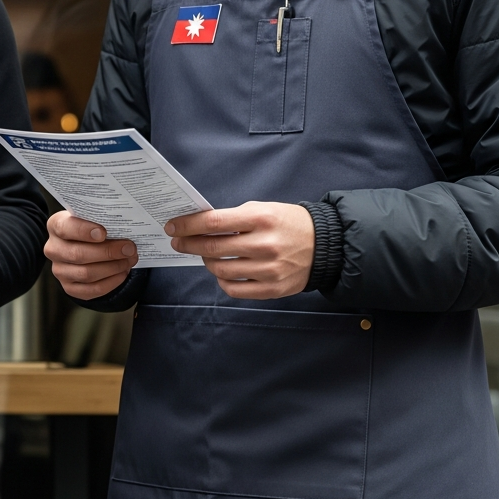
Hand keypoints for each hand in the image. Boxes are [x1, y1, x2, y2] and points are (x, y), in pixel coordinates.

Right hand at [44, 211, 137, 299]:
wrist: (83, 246)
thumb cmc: (91, 228)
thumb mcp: (92, 218)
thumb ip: (102, 220)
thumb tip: (125, 228)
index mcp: (56, 226)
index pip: (65, 228)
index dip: (83, 231)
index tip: (103, 233)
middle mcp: (53, 249)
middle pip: (78, 254)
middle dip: (107, 252)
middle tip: (129, 248)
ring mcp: (60, 271)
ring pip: (86, 274)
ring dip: (113, 267)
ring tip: (129, 260)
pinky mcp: (70, 288)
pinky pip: (92, 289)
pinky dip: (111, 282)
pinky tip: (122, 272)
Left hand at [166, 201, 313, 299]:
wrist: (326, 245)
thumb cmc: (288, 224)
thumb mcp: (264, 209)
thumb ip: (234, 218)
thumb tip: (198, 226)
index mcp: (262, 219)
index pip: (214, 222)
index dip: (188, 225)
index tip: (173, 226)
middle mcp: (265, 245)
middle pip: (213, 248)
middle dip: (189, 244)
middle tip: (178, 241)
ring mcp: (269, 270)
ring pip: (220, 270)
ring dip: (206, 261)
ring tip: (205, 254)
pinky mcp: (272, 289)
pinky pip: (234, 289)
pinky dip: (222, 280)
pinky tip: (222, 270)